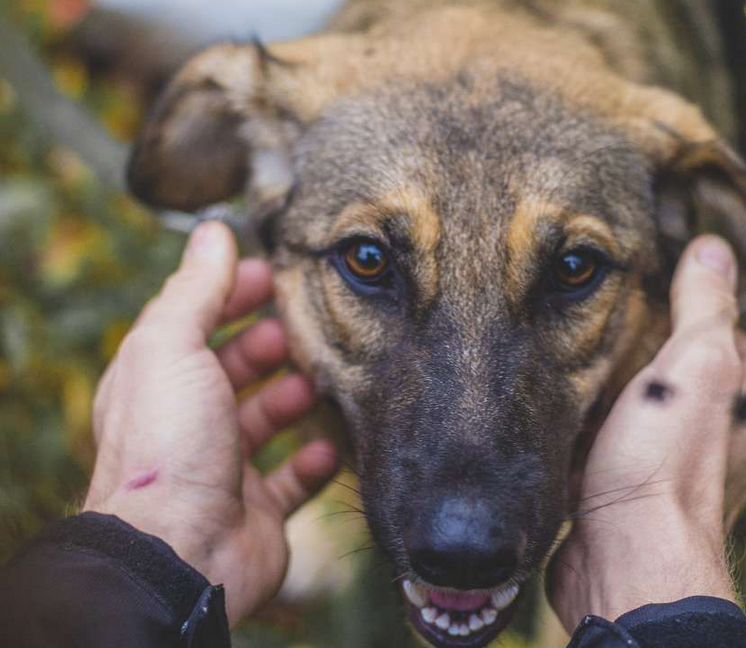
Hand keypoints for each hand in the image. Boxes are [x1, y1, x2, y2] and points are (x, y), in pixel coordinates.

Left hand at [84, 221, 339, 624]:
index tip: (275, 273)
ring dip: (294, 395)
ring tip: (321, 378)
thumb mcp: (172, 348)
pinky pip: (294, 478)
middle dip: (268, 342)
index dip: (231, 294)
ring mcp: (223, 469)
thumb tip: (213, 231)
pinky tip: (331, 443)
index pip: (194, 322)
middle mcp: (186, 423)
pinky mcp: (259, 509)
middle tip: (307, 325)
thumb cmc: (169, 447)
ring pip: (266, 419)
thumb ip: (195, 289)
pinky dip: (315, 458)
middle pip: (232, 369)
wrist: (181, 553)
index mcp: (156, 382)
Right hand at [547, 235, 745, 631]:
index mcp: (745, 406)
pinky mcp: (625, 487)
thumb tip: (713, 248)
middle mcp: (716, 439)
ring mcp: (668, 465)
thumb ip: (705, 308)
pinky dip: (593, 422)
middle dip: (652, 348)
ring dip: (616, 386)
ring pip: (645, 407)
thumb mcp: (694, 367)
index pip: (743, 341)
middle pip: (689, 373)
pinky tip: (562, 405)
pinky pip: (611, 440)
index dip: (708, 312)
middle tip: (606, 320)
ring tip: (576, 353)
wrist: (618, 556)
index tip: (660, 291)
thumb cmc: (662, 466)